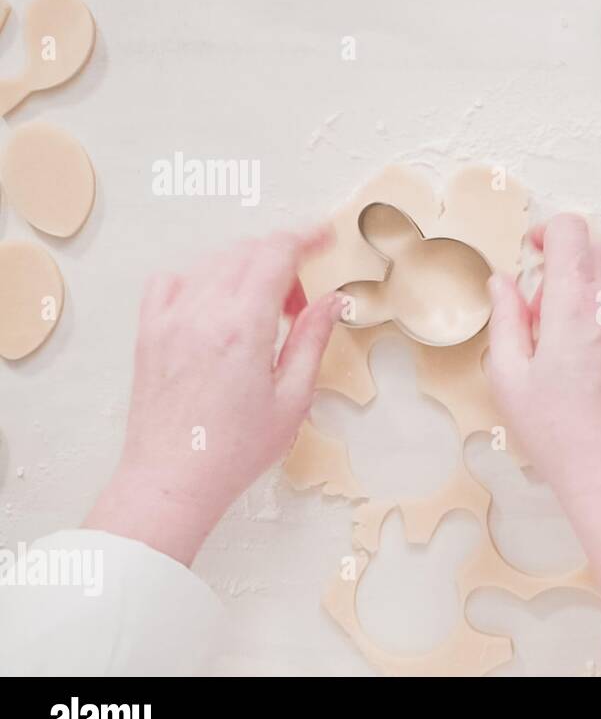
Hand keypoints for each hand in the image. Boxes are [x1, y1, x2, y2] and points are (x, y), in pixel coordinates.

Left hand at [85, 228, 342, 564]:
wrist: (171, 480)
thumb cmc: (232, 451)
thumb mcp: (293, 398)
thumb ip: (312, 339)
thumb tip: (333, 302)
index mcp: (244, 327)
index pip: (276, 253)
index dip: (306, 238)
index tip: (324, 238)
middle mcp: (202, 312)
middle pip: (247, 252)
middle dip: (282, 262)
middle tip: (300, 305)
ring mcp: (170, 318)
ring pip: (214, 262)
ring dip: (247, 271)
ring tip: (264, 315)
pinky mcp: (149, 331)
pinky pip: (173, 280)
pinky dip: (202, 279)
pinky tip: (217, 307)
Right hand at [486, 214, 600, 610]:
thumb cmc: (559, 431)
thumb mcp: (509, 374)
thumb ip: (506, 317)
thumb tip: (503, 283)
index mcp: (577, 303)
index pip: (572, 230)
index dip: (548, 232)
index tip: (534, 253)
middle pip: (596, 249)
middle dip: (565, 265)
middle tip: (542, 313)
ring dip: (586, 296)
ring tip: (566, 350)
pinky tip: (592, 371)